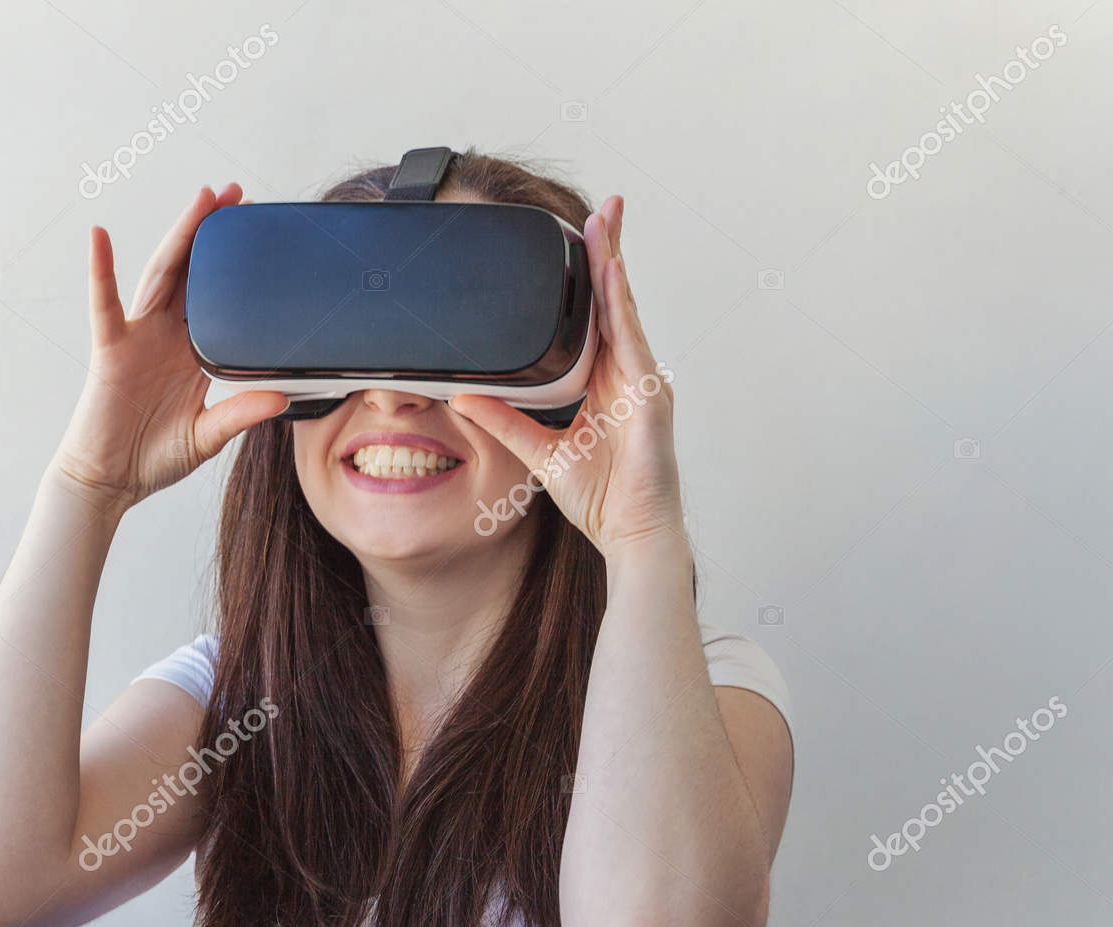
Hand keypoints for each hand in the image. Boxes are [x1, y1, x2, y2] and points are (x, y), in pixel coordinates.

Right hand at [50, 184, 286, 509]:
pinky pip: (104, 305)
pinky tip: (100, 236)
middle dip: (211, 231)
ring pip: (160, 274)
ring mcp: (137, 337)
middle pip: (191, 271)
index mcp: (193, 352)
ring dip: (180, 235)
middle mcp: (166, 335)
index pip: (219, 298)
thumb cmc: (154, 457)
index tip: (259, 232)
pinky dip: (100, 269)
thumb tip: (282, 397)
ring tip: (202, 199)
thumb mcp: (208, 435)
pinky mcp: (110, 350)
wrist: (110, 481)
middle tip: (235, 194)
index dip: (235, 266)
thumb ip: (241, 413)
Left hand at [449, 196, 684, 559]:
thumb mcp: (538, 452)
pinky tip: (612, 274)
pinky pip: (631, 342)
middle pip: (616, 300)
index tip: (583, 236)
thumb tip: (464, 396)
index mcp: (605, 383)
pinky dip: (621, 306)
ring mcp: (642, 383)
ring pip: (625, 310)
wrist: (630, 533)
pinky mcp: (648, 399)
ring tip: (605, 222)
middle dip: (610, 251)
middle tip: (604, 207)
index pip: (598, 317)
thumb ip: (504, 420)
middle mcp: (628, 375)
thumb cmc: (602, 499)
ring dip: (615, 264)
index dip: (593, 275)